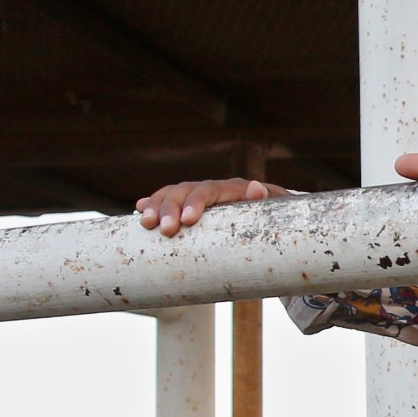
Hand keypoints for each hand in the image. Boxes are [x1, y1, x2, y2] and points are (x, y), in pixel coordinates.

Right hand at [136, 178, 287, 236]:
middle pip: (185, 191)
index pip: (210, 190)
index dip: (196, 202)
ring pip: (172, 194)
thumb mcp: (277, 211)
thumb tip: (256, 187)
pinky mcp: (191, 207)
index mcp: (233, 189)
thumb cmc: (277, 218)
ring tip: (146, 223)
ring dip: (156, 205)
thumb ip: (267, 201)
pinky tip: (140, 209)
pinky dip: (153, 203)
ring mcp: (200, 197)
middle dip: (170, 208)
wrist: (275, 216)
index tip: (188, 220)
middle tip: (163, 230)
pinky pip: (168, 201)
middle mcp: (213, 189)